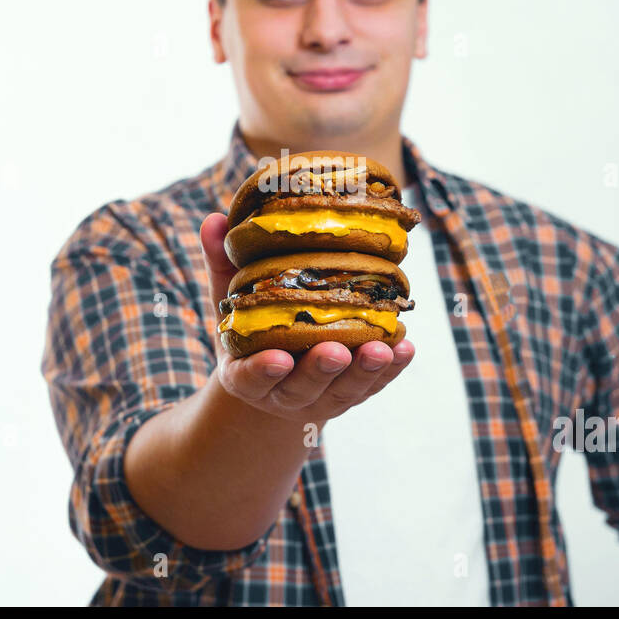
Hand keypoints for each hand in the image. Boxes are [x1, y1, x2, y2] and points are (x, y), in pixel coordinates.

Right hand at [200, 212, 414, 426]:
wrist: (277, 375)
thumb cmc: (253, 328)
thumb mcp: (229, 303)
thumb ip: (221, 266)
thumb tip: (212, 219)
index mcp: (245, 376)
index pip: (251, 378)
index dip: (263, 371)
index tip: (278, 359)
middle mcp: (283, 394)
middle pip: (303, 387)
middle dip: (321, 369)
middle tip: (337, 352)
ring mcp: (321, 398)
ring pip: (344, 390)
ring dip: (365, 371)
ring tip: (382, 348)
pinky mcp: (353, 395)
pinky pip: (375, 385)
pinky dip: (392, 369)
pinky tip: (405, 347)